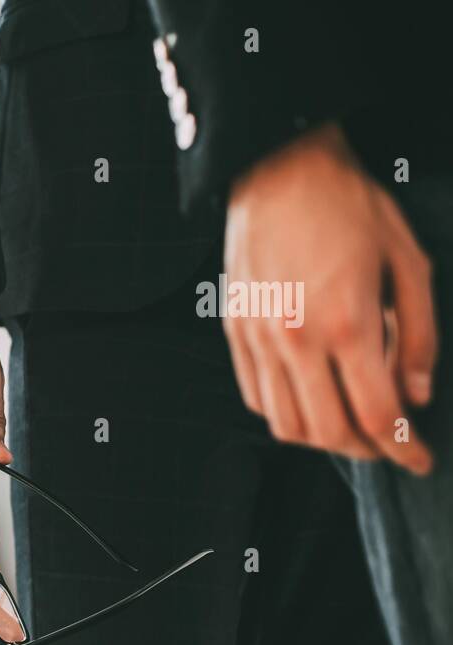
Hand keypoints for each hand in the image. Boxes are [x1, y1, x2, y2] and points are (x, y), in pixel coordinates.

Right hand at [223, 123, 435, 473]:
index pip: (377, 414)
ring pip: (286, 425)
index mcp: (346, 322)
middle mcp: (296, 340)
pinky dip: (285, 414)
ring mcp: (259, 340)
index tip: (419, 459)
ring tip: (349, 425)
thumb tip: (418, 392)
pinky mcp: (236, 333)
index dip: (403, 448)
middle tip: (389, 445)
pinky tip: (310, 399)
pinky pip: (256, 397)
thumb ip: (420, 334)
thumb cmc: (348, 207)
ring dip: (322, 437)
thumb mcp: (408, 262)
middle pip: (328, 431)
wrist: (279, 173)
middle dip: (366, 450)